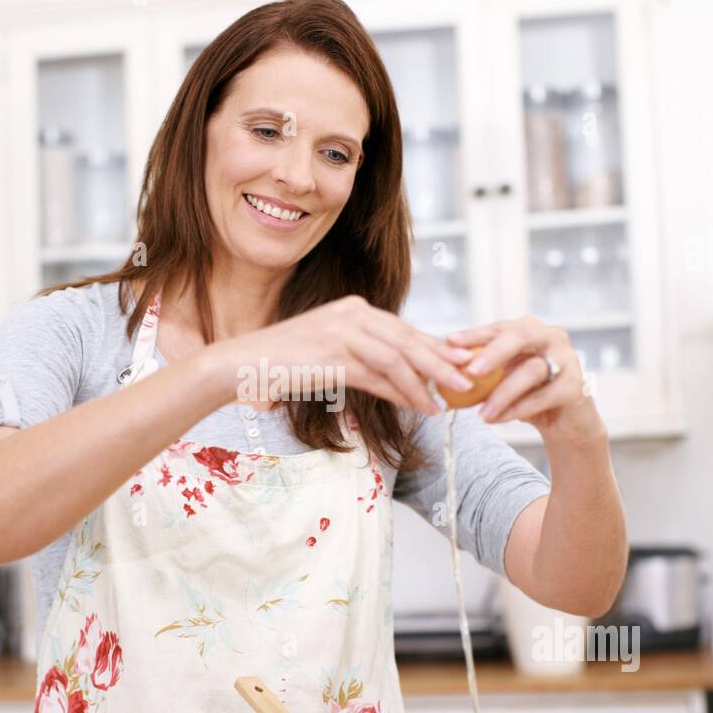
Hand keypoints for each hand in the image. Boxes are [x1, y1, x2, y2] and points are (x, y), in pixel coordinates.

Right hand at [214, 294, 477, 414]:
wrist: (244, 365)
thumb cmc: (285, 364)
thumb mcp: (333, 356)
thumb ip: (366, 361)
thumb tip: (404, 382)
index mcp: (354, 308)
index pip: (403, 329)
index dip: (435, 347)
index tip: (461, 362)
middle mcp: (352, 313)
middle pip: (408, 339)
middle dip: (441, 362)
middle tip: (468, 379)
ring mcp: (342, 331)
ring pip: (398, 357)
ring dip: (426, 380)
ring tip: (447, 400)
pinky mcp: (333, 354)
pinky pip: (377, 375)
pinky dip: (401, 391)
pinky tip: (417, 404)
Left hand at [445, 316, 599, 440]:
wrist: (565, 423)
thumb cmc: (528, 395)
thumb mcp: (502, 380)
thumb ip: (482, 371)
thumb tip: (442, 369)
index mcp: (531, 330)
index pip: (500, 327)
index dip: (475, 333)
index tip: (450, 341)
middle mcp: (552, 338)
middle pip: (521, 336)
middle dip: (493, 352)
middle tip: (471, 370)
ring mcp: (568, 360)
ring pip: (531, 371)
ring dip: (502, 394)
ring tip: (481, 414)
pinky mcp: (575, 387)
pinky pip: (542, 397)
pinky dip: (518, 409)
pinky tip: (498, 420)